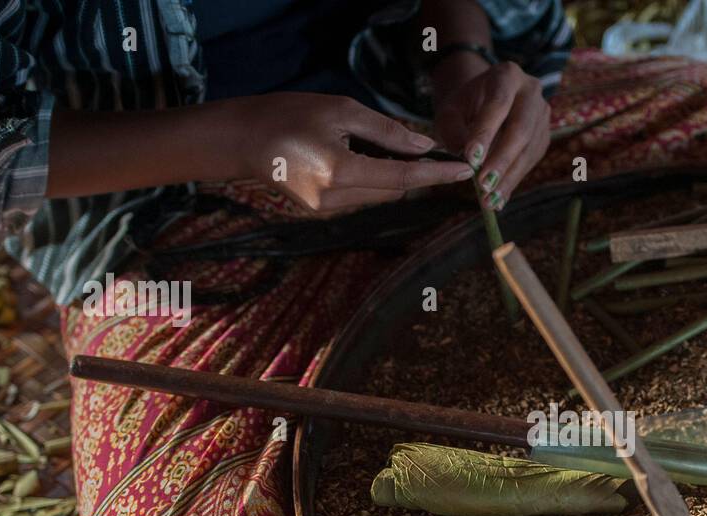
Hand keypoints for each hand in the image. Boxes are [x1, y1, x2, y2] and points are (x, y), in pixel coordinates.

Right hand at [238, 92, 472, 212]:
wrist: (241, 139)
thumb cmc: (289, 114)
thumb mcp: (341, 110)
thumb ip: (386, 131)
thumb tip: (425, 145)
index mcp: (339, 171)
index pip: (402, 178)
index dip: (436, 175)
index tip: (464, 171)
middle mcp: (334, 199)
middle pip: (394, 190)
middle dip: (413, 172)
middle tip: (424, 147)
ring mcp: (326, 211)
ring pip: (379, 195)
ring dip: (391, 176)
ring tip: (378, 147)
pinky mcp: (320, 213)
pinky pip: (361, 197)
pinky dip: (370, 180)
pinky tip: (357, 158)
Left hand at [432, 60, 549, 209]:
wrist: (483, 102)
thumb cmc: (464, 106)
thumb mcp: (450, 112)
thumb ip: (453, 130)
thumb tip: (469, 160)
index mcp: (507, 75)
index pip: (498, 104)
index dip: (486, 132)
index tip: (472, 159)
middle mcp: (532, 92)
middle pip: (521, 129)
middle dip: (501, 161)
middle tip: (483, 186)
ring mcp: (543, 115)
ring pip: (529, 150)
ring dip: (508, 178)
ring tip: (489, 200)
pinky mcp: (544, 136)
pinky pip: (531, 162)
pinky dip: (513, 181)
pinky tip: (498, 199)